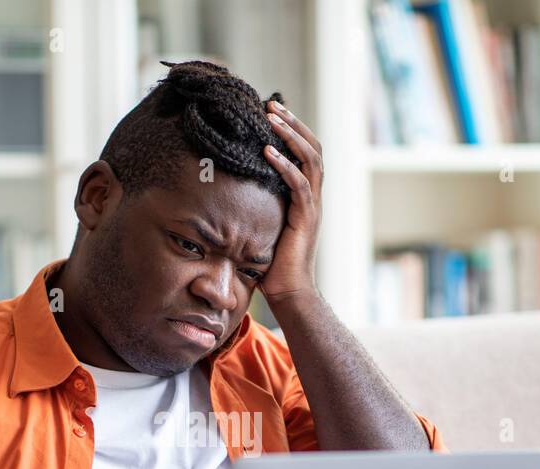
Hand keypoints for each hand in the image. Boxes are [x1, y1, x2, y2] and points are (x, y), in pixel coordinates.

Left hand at [260, 100, 322, 303]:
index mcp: (305, 196)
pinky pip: (298, 185)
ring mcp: (312, 206)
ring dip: (290, 136)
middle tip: (271, 105)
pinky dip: (284, 165)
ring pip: (310, 159)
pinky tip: (267, 153)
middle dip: (292, 124)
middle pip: (313, 148)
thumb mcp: (261, 226)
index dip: (293, 130)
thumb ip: (254, 206)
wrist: (289, 292)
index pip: (306, 153)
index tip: (271, 113)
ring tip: (272, 118)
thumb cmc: (271, 264)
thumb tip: (226, 190)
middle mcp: (313, 196)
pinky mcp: (306, 218)